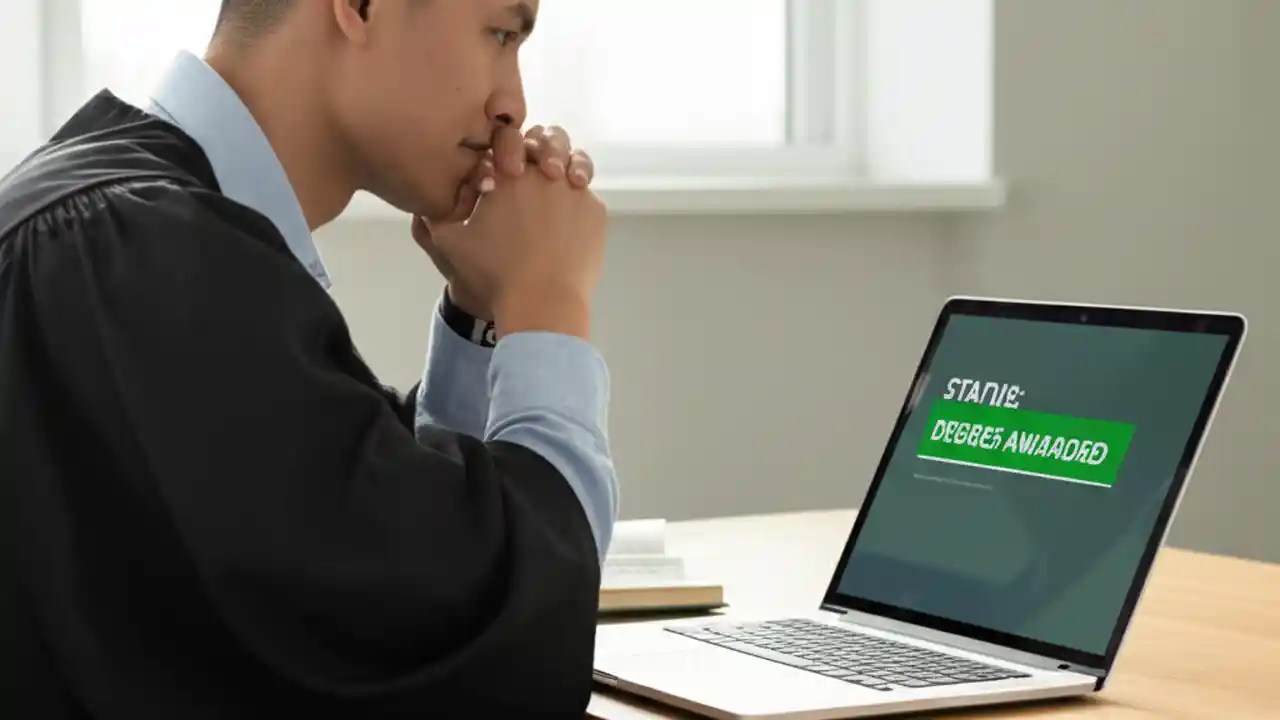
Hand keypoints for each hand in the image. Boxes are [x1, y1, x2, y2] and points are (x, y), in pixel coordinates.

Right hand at [414, 124, 596, 319]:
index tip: (502, 167)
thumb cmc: (494, 275)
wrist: (542, 304)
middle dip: (539, 146)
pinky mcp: (596, 210)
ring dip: (564, 162)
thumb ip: (437, 212)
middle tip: (534, 167)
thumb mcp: (449, 242)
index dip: (505, 146)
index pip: (507, 137)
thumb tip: (435, 197)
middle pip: (544, 139)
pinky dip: (576, 198)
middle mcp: (544, 172)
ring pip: (573, 159)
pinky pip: (586, 193)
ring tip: (556, 180)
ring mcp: (575, 190)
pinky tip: (567, 217)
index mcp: (507, 172)